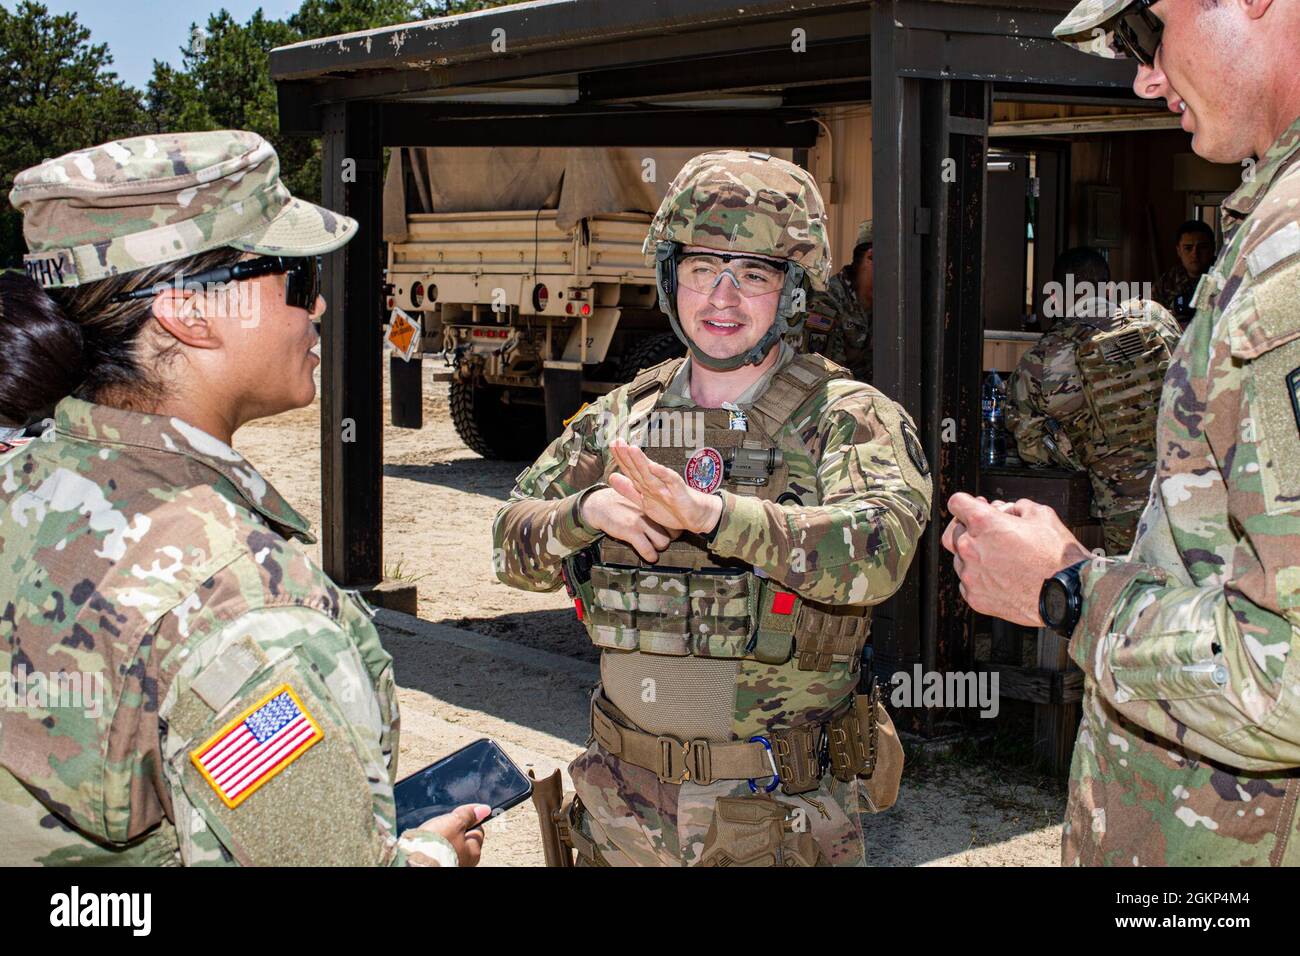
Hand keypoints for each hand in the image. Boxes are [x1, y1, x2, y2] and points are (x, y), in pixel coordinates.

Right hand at [417, 803, 490, 866]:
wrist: (415, 861)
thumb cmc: (437, 844)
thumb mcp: (455, 822)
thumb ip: (469, 815)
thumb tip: (484, 809)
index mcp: (474, 851)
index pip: (477, 830)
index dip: (468, 819)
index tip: (459, 814)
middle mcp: (465, 861)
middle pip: (463, 838)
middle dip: (453, 829)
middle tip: (443, 825)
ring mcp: (451, 863)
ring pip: (449, 844)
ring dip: (442, 838)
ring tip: (432, 834)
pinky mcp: (436, 864)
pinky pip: (437, 851)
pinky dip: (432, 846)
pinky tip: (426, 843)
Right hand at [580, 486, 677, 562]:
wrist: (599, 505)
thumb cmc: (622, 504)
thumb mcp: (640, 500)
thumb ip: (654, 508)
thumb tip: (672, 520)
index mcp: (655, 504)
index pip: (676, 521)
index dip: (674, 530)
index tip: (668, 534)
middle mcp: (651, 511)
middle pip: (673, 534)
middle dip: (667, 540)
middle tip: (658, 541)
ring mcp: (641, 521)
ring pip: (663, 543)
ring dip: (658, 548)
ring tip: (651, 547)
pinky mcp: (631, 530)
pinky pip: (648, 549)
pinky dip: (650, 556)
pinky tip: (649, 556)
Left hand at [607, 439, 723, 536]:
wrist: (696, 517)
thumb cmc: (672, 508)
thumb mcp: (645, 502)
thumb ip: (628, 490)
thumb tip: (611, 477)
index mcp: (646, 484)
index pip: (630, 469)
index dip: (620, 458)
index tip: (611, 445)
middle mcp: (655, 482)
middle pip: (638, 468)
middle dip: (627, 455)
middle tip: (617, 441)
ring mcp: (667, 485)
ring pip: (651, 472)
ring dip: (641, 461)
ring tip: (631, 449)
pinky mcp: (679, 491)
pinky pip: (670, 481)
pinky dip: (662, 474)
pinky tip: (654, 467)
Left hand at [941, 492, 1091, 626]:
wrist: (1067, 594)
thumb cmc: (1056, 557)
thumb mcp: (1042, 515)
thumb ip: (1017, 507)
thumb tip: (1007, 510)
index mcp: (984, 523)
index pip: (956, 503)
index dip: (967, 503)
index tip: (974, 507)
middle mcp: (970, 548)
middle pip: (952, 531)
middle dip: (967, 528)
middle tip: (987, 532)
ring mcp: (970, 575)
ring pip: (960, 558)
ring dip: (974, 554)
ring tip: (1001, 558)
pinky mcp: (974, 597)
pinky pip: (967, 582)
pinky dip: (979, 577)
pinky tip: (1000, 576)